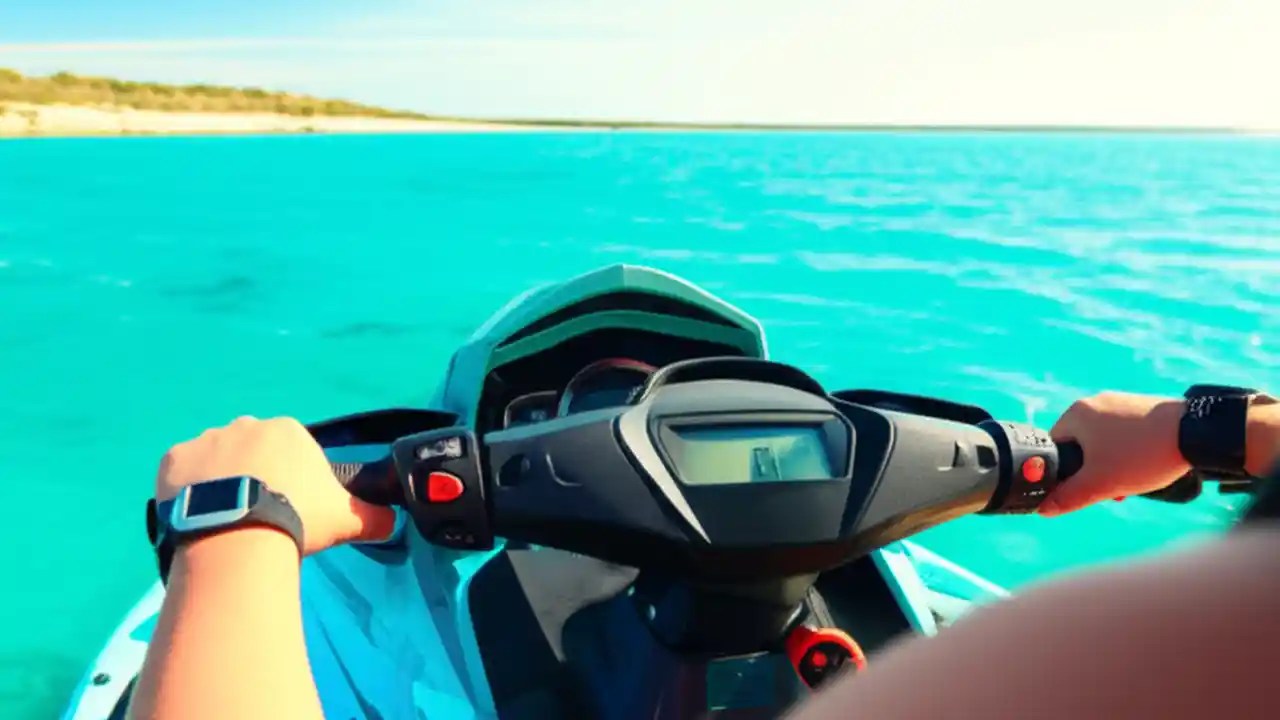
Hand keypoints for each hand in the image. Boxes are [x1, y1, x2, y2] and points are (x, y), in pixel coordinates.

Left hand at [156, 416, 396, 553]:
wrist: (238, 536)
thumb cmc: (296, 518)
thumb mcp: (345, 518)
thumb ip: (372, 516)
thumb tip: (393, 522)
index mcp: (288, 430)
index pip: (290, 449)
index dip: (290, 477)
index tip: (289, 504)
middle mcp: (245, 424)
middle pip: (251, 449)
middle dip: (254, 473)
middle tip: (258, 512)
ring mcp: (205, 440)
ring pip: (216, 459)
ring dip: (220, 480)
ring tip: (226, 518)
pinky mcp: (173, 459)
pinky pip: (183, 472)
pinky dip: (188, 488)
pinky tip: (199, 514)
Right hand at [1040, 392, 1189, 516]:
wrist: (1195, 433)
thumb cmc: (1141, 455)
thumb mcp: (1100, 483)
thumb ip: (1069, 497)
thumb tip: (1044, 509)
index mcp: (1076, 413)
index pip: (1053, 446)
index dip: (1063, 473)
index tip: (1080, 489)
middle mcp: (1094, 401)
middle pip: (1079, 445)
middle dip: (1092, 472)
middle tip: (1108, 490)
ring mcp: (1120, 401)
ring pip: (1103, 441)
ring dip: (1111, 465)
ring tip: (1130, 483)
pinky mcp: (1142, 406)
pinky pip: (1123, 433)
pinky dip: (1128, 452)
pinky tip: (1144, 466)